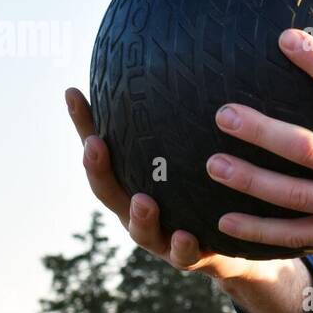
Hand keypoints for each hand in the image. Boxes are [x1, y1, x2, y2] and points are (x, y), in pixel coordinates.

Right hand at [63, 87, 284, 285]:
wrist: (239, 247)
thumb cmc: (213, 192)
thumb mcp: (202, 154)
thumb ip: (193, 118)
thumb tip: (193, 55)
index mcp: (134, 181)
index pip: (102, 148)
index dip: (84, 124)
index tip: (73, 92)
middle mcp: (140, 209)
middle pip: (108, 190)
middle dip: (98, 168)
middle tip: (94, 145)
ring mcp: (162, 236)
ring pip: (141, 230)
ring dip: (139, 216)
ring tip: (144, 200)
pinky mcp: (191, 257)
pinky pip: (185, 255)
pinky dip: (183, 246)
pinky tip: (186, 235)